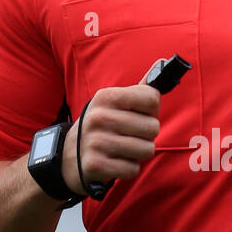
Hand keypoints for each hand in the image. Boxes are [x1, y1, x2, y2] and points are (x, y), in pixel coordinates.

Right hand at [61, 61, 163, 192]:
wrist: (68, 157)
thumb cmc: (101, 127)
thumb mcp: (113, 104)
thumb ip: (140, 89)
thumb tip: (163, 62)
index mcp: (106, 97)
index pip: (151, 98)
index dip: (151, 110)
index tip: (139, 115)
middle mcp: (99, 117)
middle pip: (153, 127)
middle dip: (146, 136)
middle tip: (129, 137)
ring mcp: (96, 142)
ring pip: (146, 150)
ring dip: (139, 154)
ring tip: (123, 150)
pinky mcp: (95, 165)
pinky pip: (132, 169)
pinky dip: (128, 169)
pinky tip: (115, 163)